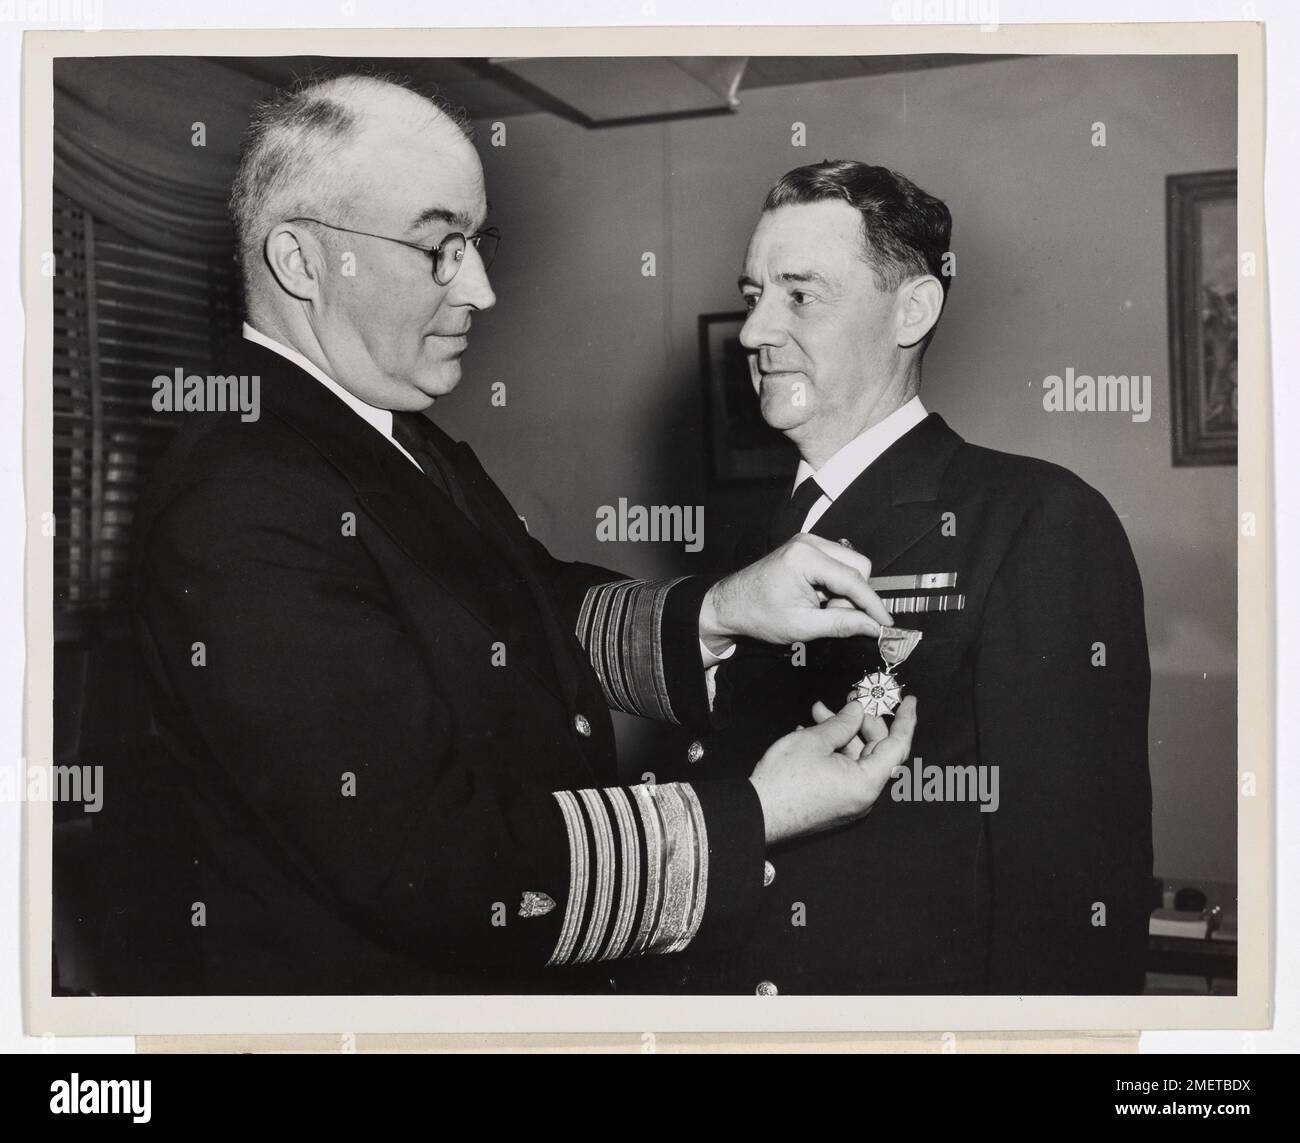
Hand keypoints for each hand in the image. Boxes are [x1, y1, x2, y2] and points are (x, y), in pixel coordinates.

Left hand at [699, 535, 893, 652]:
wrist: (730, 605)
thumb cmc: (757, 614)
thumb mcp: (803, 626)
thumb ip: (842, 625)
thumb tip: (874, 627)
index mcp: (805, 557)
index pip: (854, 580)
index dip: (873, 605)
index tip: (886, 624)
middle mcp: (809, 543)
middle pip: (858, 567)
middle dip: (854, 597)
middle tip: (833, 617)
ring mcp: (809, 543)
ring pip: (851, 566)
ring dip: (845, 593)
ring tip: (820, 609)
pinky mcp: (808, 550)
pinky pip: (838, 566)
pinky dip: (836, 586)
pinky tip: (818, 600)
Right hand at [748, 696, 916, 844]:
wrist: (757, 813)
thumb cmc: (784, 781)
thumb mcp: (815, 740)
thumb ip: (842, 722)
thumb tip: (856, 711)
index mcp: (867, 782)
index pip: (897, 746)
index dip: (905, 720)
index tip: (910, 702)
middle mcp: (863, 796)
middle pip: (875, 751)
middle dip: (860, 723)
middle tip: (845, 703)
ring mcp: (849, 802)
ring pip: (856, 760)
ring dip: (841, 735)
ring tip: (817, 715)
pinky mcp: (834, 805)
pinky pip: (844, 772)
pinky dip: (834, 752)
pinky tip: (812, 735)